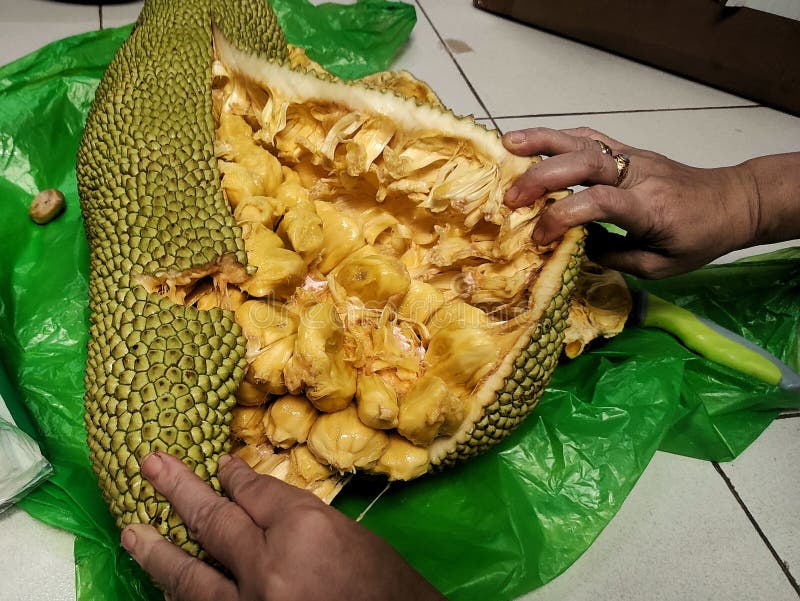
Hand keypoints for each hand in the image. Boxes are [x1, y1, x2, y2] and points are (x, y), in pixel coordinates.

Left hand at [121, 452, 444, 600]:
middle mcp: (269, 568)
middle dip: (180, 491)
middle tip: (150, 465)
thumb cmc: (388, 588)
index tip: (219, 466)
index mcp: (306, 531)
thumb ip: (297, 519)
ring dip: (158, 552)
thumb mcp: (349, 538)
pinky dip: (185, 596)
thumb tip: (255, 504)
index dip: (233, 476)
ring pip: (190, 577)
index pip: (255, 493)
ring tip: (132, 532)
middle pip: (213, 522)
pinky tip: (168, 586)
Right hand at [502, 127, 758, 278]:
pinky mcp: (629, 151)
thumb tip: (576, 246)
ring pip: (585, 140)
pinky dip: (559, 138)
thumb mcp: (662, 265)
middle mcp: (638, 175)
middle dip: (543, 177)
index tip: (539, 238)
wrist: (734, 201)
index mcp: (649, 208)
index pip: (598, 202)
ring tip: (507, 144)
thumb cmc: (701, 237)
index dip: (562, 217)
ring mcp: (633, 157)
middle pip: (585, 162)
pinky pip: (591, 139)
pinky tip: (534, 143)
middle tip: (510, 197)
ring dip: (543, 141)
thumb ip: (616, 256)